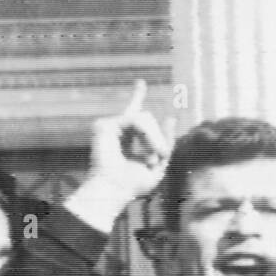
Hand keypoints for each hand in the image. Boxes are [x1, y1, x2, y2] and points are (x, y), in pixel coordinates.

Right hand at [65, 80, 174, 232]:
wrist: (115, 192)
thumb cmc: (133, 185)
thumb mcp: (158, 164)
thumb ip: (166, 143)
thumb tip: (171, 118)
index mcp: (127, 139)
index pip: (134, 115)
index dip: (137, 97)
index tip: (140, 83)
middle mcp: (117, 130)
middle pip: (147, 118)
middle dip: (158, 138)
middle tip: (157, 159)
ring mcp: (109, 127)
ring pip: (144, 117)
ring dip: (154, 138)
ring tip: (152, 158)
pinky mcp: (104, 125)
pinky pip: (135, 119)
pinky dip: (146, 135)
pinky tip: (144, 152)